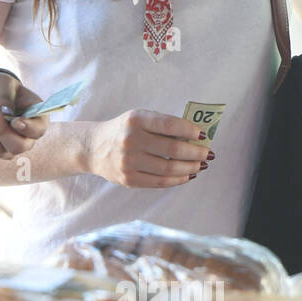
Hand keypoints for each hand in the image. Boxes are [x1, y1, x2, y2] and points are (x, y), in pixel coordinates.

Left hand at [0, 72, 47, 159]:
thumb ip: (6, 96)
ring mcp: (5, 148)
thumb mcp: (4, 83)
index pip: (38, 130)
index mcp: (35, 120)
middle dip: (0, 130)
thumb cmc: (0, 87)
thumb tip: (6, 112)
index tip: (16, 121)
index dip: (28, 128)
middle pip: (17, 146)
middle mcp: (23, 139)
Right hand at [87, 109, 211, 187]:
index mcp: (135, 120)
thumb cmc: (124, 131)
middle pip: (173, 149)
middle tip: (208, 153)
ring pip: (169, 168)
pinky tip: (187, 175)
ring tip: (201, 165)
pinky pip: (160, 182)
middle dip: (196, 152)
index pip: (169, 124)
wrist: (94, 148)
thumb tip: (197, 137)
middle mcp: (131, 140)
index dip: (190, 130)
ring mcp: (129, 162)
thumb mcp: (138, 118)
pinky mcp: (129, 179)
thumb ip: (162, 125)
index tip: (203, 135)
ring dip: (191, 167)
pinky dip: (178, 179)